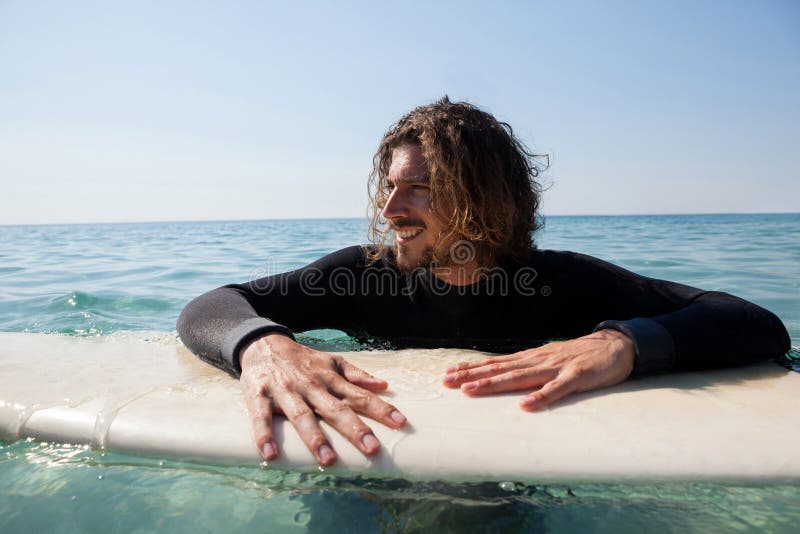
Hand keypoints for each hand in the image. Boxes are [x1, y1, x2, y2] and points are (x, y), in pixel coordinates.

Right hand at [240, 333, 406, 464]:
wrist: (263, 344)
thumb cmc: (303, 360)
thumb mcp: (331, 361)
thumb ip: (356, 374)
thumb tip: (383, 384)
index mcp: (330, 379)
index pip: (359, 395)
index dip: (380, 408)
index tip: (401, 422)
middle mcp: (310, 385)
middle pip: (335, 409)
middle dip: (354, 428)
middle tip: (372, 448)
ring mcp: (285, 390)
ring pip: (301, 415)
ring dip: (315, 437)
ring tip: (328, 460)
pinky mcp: (257, 394)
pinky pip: (260, 417)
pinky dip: (264, 435)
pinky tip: (271, 455)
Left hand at [442, 329, 634, 409]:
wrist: (615, 344)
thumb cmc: (579, 356)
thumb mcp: (549, 360)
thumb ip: (528, 368)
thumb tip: (504, 375)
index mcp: (531, 358)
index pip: (495, 363)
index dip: (472, 367)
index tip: (447, 372)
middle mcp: (538, 360)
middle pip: (500, 369)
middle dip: (472, 375)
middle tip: (447, 382)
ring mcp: (556, 367)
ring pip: (520, 377)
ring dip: (494, 384)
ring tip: (471, 390)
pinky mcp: (576, 376)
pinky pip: (557, 389)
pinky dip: (541, 396)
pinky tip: (525, 405)